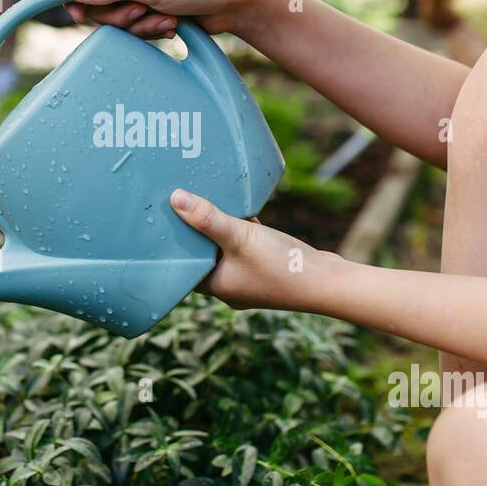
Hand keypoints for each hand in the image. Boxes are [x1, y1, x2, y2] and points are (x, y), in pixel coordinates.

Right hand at [64, 0, 283, 39]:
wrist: (235, 1)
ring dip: (140, 27)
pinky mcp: (156, 14)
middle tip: (140, 12)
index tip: (79, 18)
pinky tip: (174, 26)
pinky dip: (154, 31)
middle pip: (97, 4)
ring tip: (166, 20)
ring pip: (120, 21)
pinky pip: (140, 30)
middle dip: (116, 17)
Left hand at [168, 188, 323, 312]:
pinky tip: (237, 206)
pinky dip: (239, 229)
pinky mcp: (265, 267)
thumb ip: (208, 218)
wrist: (328, 282)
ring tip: (201, 199)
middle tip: (176, 203)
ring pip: (224, 248)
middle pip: (202, 254)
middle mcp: (229, 285)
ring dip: (217, 228)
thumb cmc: (280, 265)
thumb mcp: (240, 237)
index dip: (169, 245)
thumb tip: (174, 198)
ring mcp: (248, 277)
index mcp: (215, 286)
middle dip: (193, 231)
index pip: (181, 266)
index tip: (158, 221)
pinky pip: (244, 245)